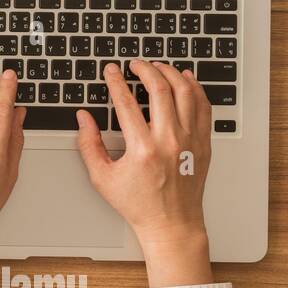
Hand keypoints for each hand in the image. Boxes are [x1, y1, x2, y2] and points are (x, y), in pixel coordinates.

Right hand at [75, 60, 214, 287]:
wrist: (172, 223)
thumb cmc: (138, 204)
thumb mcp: (102, 178)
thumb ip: (88, 145)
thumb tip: (83, 118)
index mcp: (142, 150)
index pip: (127, 104)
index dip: (116, 82)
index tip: (111, 70)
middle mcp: (169, 141)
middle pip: (160, 90)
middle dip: (146, 69)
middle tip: (136, 64)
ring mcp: (190, 141)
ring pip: (186, 93)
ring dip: (170, 74)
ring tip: (159, 66)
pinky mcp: (203, 144)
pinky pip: (203, 107)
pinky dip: (195, 88)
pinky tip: (185, 80)